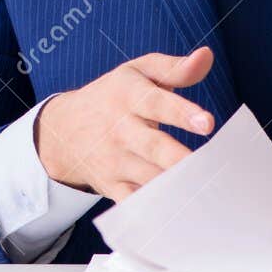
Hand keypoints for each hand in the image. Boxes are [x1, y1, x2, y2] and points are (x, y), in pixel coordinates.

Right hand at [34, 47, 215, 201]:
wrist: (62, 131)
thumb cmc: (113, 97)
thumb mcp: (136, 73)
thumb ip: (173, 68)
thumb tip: (206, 56)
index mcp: (127, 95)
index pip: (155, 102)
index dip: (181, 112)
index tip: (207, 122)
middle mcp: (119, 130)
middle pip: (152, 147)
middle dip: (179, 158)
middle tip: (208, 166)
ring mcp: (114, 162)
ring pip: (149, 180)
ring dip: (177, 188)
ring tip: (209, 194)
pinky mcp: (112, 187)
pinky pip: (137, 205)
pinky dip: (157, 213)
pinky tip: (183, 215)